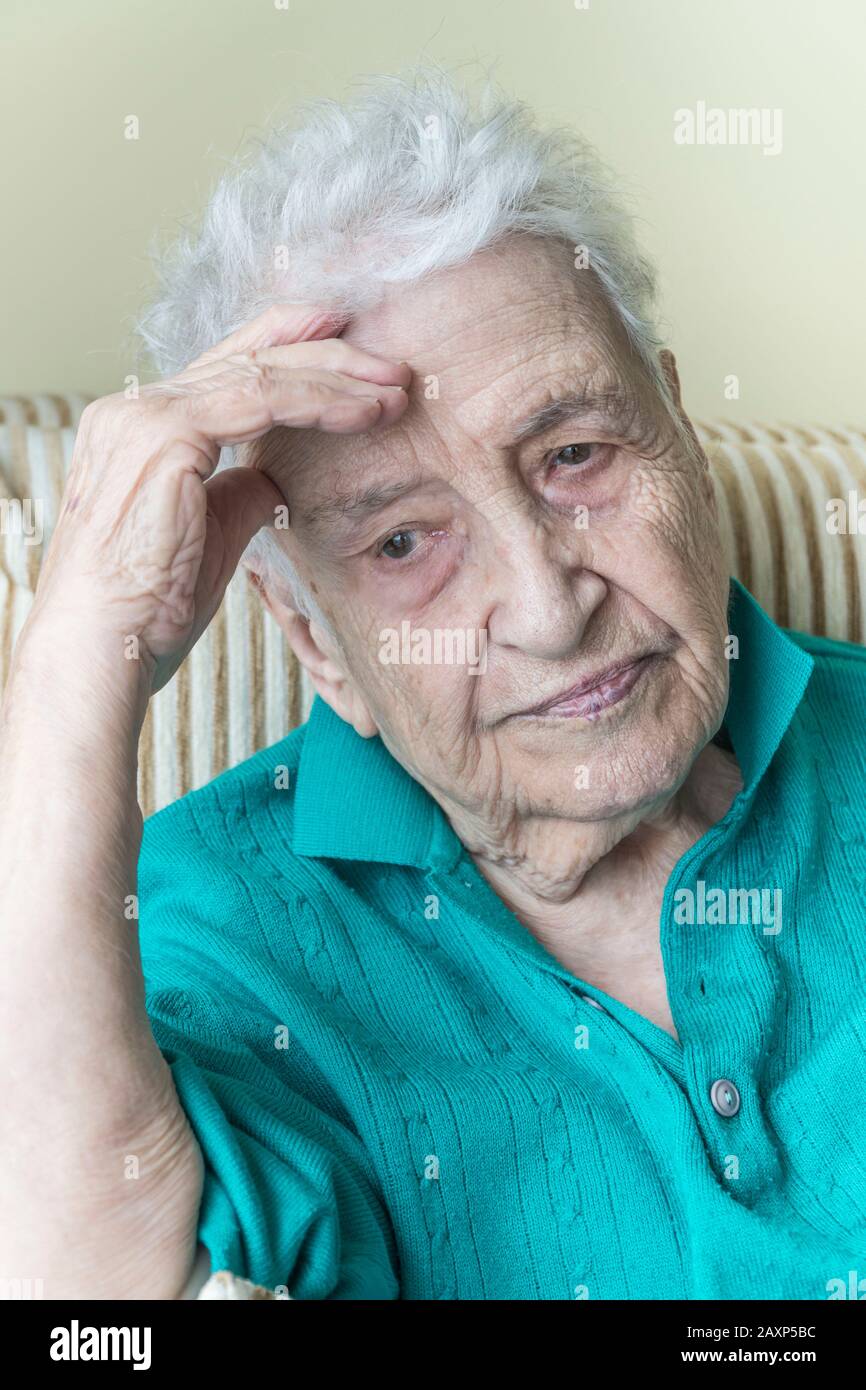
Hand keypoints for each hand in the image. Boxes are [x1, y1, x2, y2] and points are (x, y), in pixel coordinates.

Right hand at [30, 304, 410, 692]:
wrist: (104, 646)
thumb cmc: (147, 610)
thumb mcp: (212, 539)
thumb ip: (240, 496)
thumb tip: (273, 477)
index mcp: (140, 428)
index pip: (226, 370)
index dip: (290, 351)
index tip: (349, 352)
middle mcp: (136, 409)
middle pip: (247, 359)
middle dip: (327, 355)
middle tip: (389, 362)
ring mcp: (146, 415)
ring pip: (260, 374)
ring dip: (337, 378)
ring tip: (394, 388)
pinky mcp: (165, 433)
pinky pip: (261, 399)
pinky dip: (319, 402)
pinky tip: (364, 411)